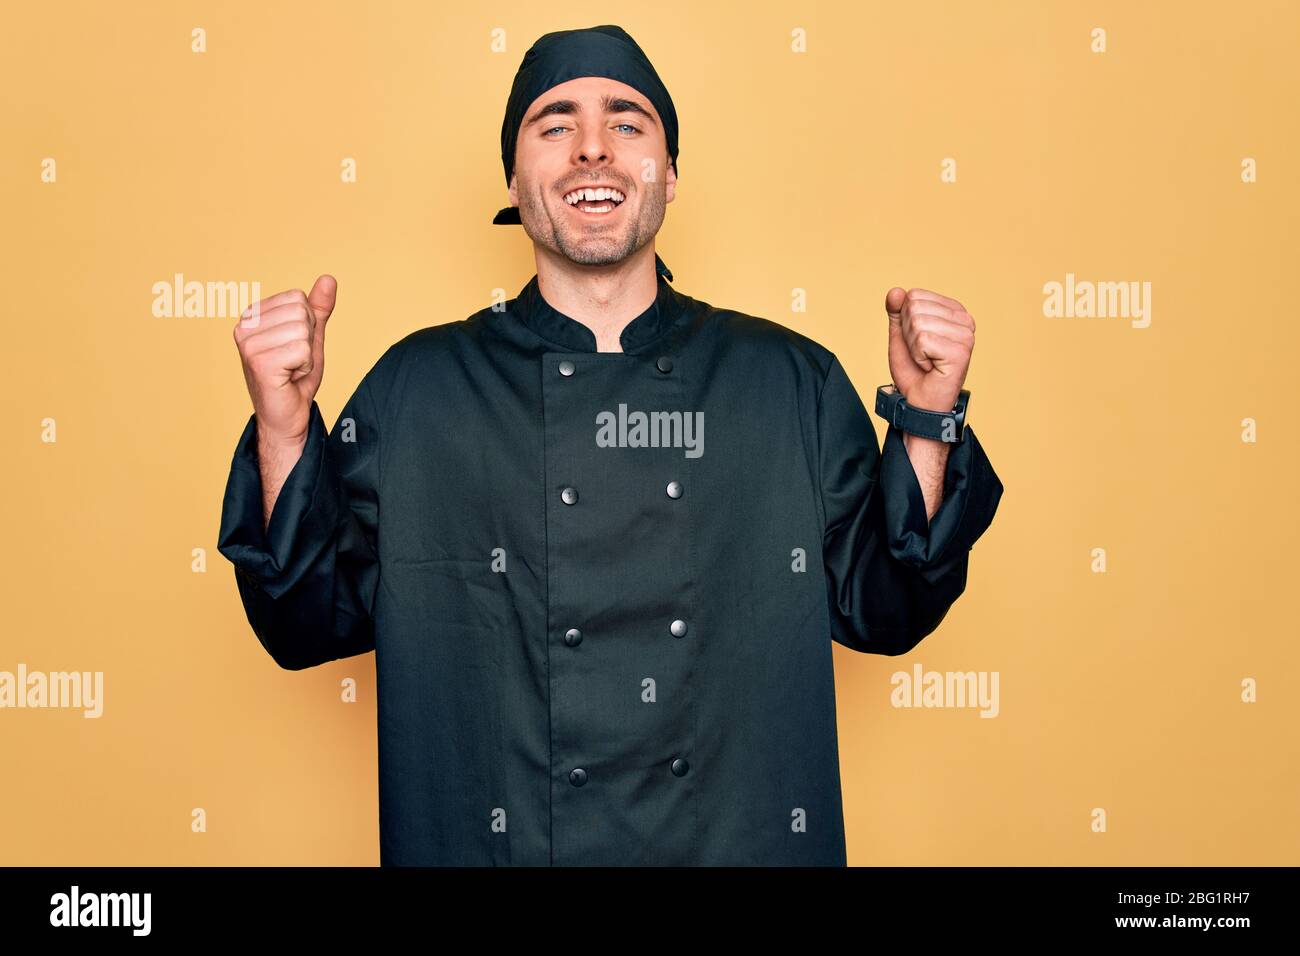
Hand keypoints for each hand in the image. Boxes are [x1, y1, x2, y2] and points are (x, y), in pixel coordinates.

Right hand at [233, 274, 337, 444]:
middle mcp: (243, 326)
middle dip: (308, 340)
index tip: (294, 347)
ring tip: (290, 370)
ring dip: (306, 355)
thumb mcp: (311, 337)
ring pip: (302, 331)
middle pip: (301, 312)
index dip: (307, 325)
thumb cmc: (295, 377)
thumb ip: (318, 309)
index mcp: (252, 315)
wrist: (288, 415)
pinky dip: (304, 368)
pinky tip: (289, 378)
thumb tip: (328, 278)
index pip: (298, 298)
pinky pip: (302, 351)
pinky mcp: (259, 362)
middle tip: (293, 361)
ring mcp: (248, 344)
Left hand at [885, 287, 974, 412]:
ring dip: (913, 347)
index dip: (905, 321)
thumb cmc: (914, 370)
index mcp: (954, 310)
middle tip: (920, 353)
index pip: (914, 296)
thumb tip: (895, 291)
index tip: (917, 341)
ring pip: (918, 323)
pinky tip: (930, 367)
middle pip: (914, 307)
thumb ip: (897, 311)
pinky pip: (922, 341)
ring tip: (926, 360)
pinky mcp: (961, 351)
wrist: (919, 401)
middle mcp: (965, 320)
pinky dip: (918, 357)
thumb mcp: (901, 334)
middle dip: (908, 333)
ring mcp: (966, 335)